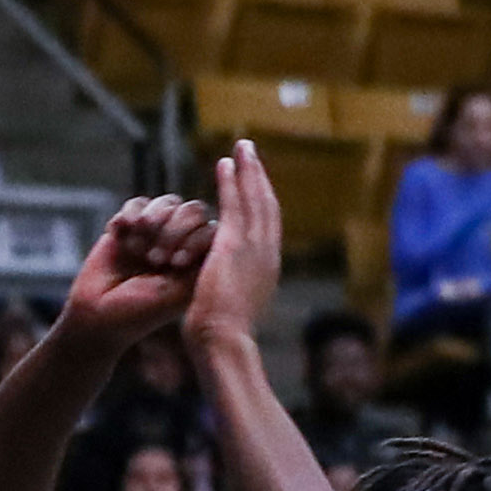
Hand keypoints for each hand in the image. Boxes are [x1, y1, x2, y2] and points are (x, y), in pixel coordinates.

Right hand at [61, 194, 211, 354]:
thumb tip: (216, 228)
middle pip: (192, 210)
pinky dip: (129, 215)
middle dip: (174, 230)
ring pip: (166, 202)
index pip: (210, 230)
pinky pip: (136, 204)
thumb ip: (201, 260)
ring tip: (136, 248)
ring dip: (153, 220)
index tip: (175, 264)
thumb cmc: (139, 312)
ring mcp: (154, 232)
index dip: (194, 239)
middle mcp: (179, 242)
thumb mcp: (179, 290)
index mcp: (197, 260)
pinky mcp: (128, 225)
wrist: (96, 317)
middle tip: (154, 259)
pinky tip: (119, 232)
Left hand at [181, 142, 283, 351]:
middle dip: (260, 177)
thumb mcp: (233, 310)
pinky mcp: (236, 244)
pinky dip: (232, 181)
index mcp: (267, 270)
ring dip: (249, 170)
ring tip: (241, 147)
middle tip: (252, 152)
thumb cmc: (222, 338)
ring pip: (255, 198)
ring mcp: (255, 247)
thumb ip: (234, 292)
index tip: (256, 184)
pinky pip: (235, 203)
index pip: (267, 228)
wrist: (224, 343)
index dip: (262, 202)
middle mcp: (268, 254)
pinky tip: (224, 162)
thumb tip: (226, 292)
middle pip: (268, 205)